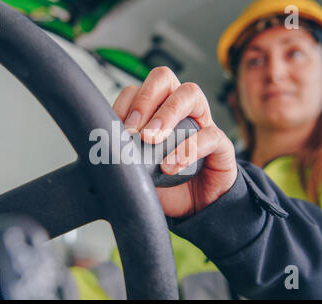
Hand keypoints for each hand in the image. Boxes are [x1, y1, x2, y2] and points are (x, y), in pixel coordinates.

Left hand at [113, 67, 237, 217]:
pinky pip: (209, 135)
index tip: (116, 130)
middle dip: (145, 98)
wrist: (196, 207)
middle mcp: (179, 109)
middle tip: (134, 130)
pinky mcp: (221, 144)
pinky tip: (171, 165)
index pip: (137, 89)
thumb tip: (100, 152)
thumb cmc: (167, 183)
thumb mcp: (139, 168)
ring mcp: (201, 123)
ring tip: (151, 140)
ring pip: (190, 93)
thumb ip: (124, 155)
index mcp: (156, 111)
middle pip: (163, 77)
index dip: (125, 104)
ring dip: (167, 113)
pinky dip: (188, 149)